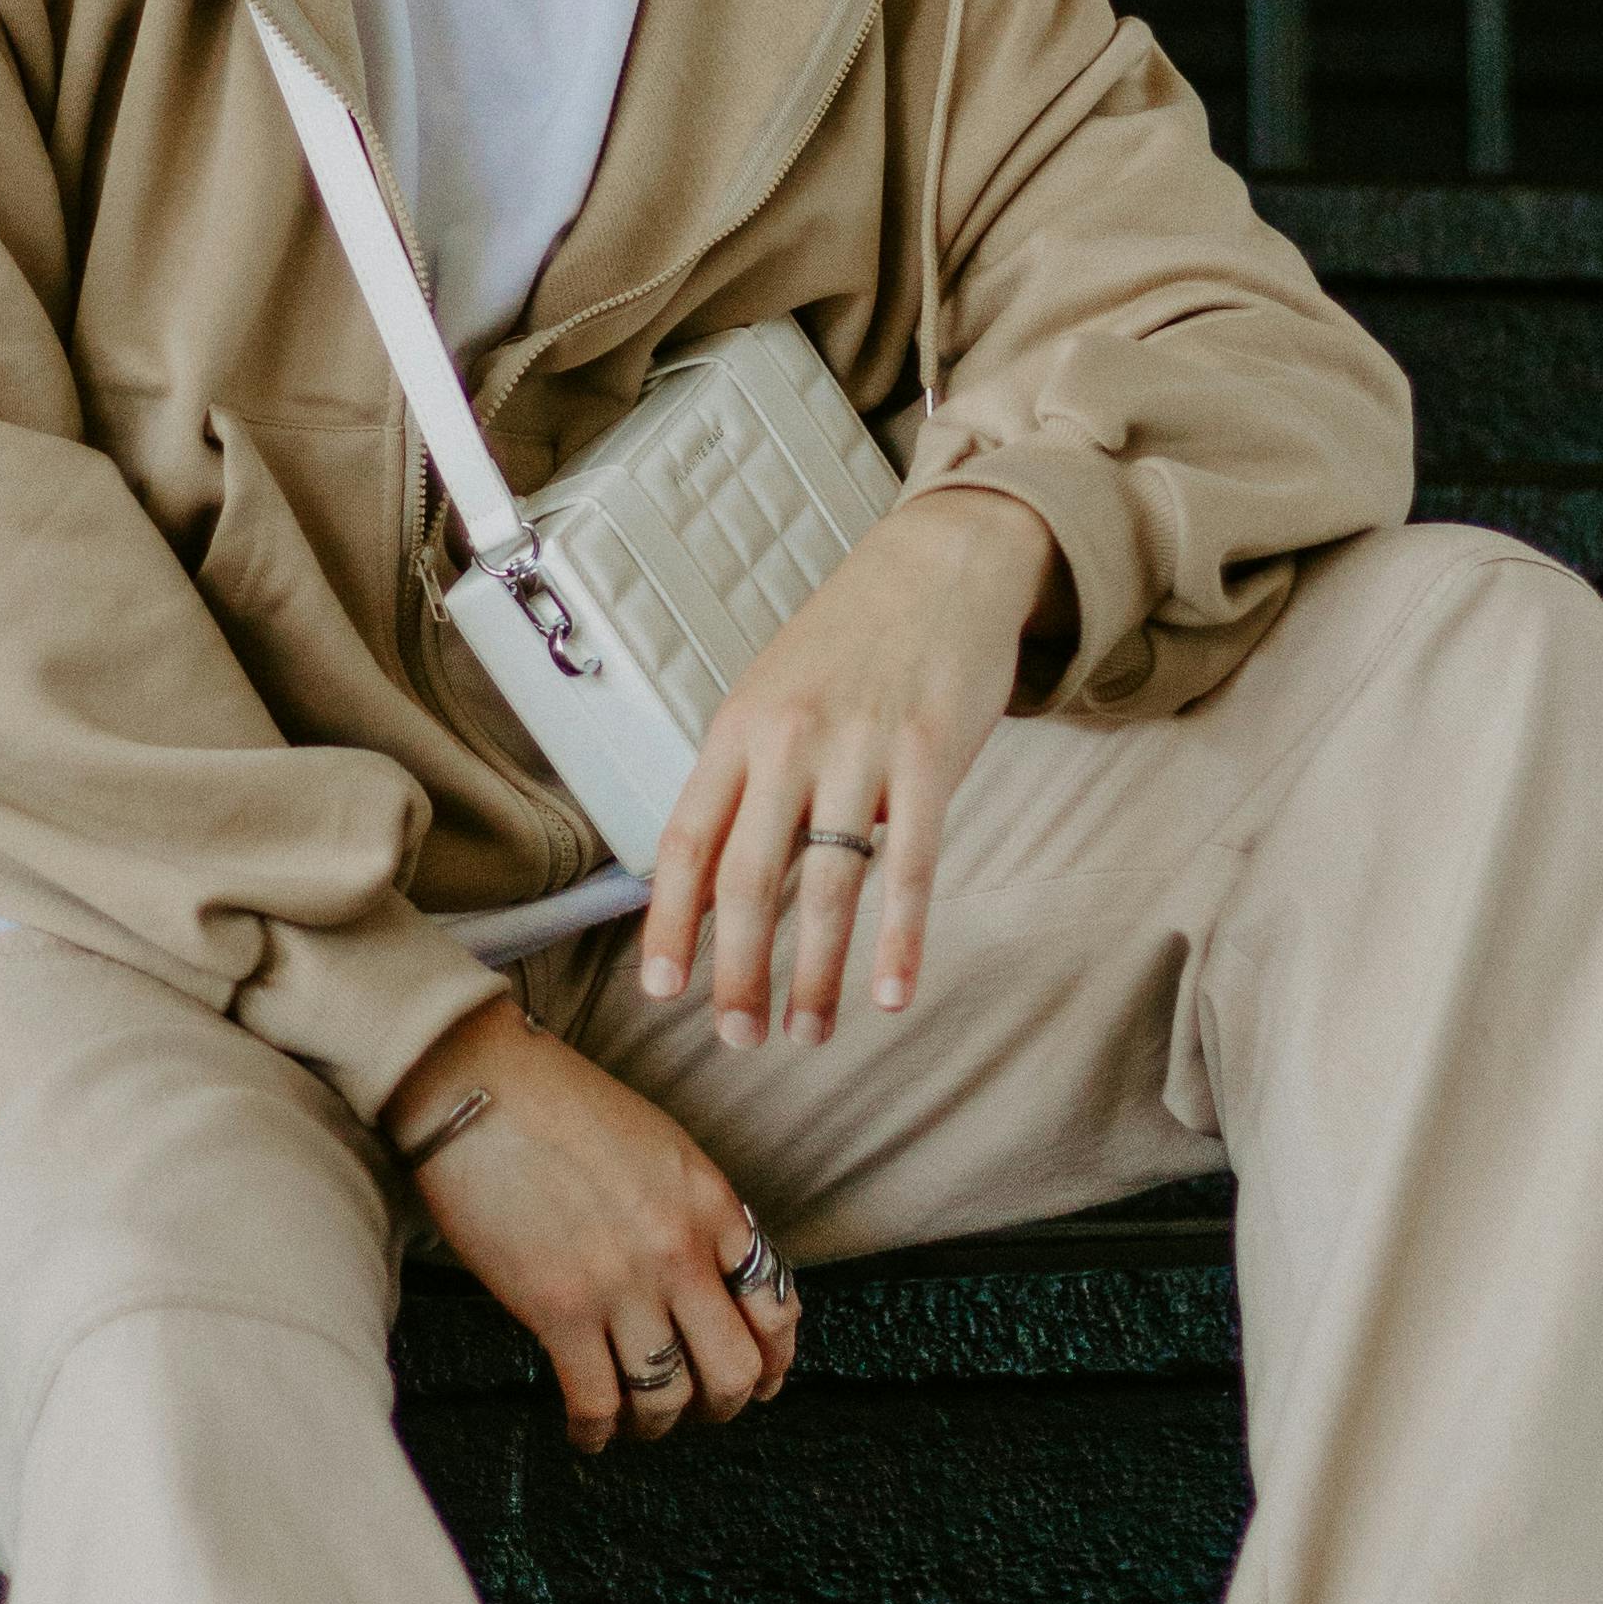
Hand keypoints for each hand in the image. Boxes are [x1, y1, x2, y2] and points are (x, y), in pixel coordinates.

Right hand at [383, 1005, 801, 1453]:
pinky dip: (597, 1432)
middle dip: (724, 1404)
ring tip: (639, 1422)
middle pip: (734, 1369)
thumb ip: (698, 1212)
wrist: (479, 1087)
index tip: (762, 1378)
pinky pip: (597, 1400)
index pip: (775, 1306)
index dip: (774, 1359)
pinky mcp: (558, 1309)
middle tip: (702, 1409)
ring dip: (657, 1423)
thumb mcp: (664, 1148)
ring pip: (667, 1395)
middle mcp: (680, 1251)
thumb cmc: (563, 1107)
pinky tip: (589, 1433)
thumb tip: (714, 1278)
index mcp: (713, 1205)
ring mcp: (621, 1284)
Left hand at [639, 485, 1060, 1046]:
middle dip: (737, 971)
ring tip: (809, 1033)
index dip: (670, 922)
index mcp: (738, 729)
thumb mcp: (774, 699)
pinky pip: (910, 866)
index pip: (687, 840)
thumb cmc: (849, 644)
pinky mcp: (929, 755)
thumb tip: (710, 887)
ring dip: (814, 974)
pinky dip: (899, 939)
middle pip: (747, 879)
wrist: (937, 565)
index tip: (665, 990)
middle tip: (740, 1038)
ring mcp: (860, 747)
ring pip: (826, 886)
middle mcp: (788, 739)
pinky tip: (892, 992)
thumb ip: (746, 786)